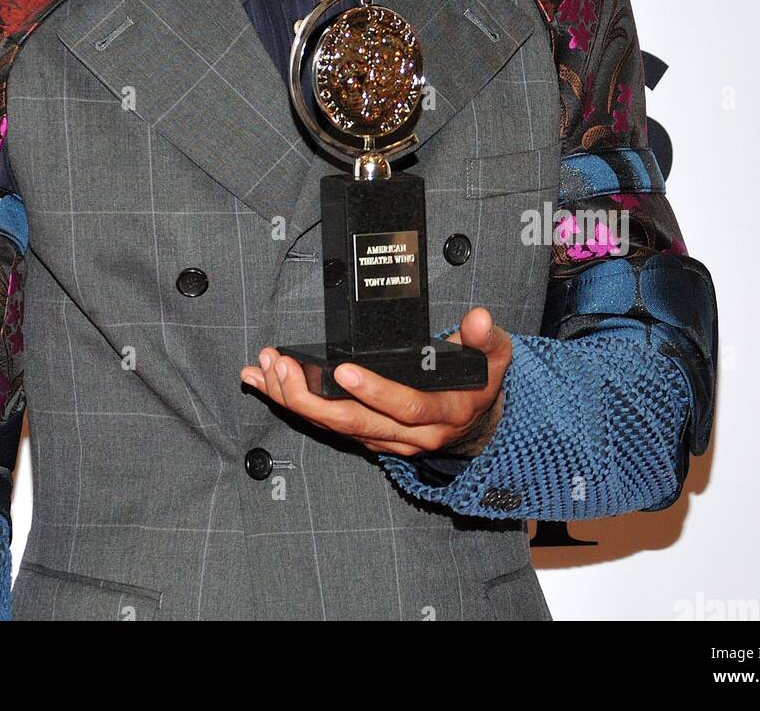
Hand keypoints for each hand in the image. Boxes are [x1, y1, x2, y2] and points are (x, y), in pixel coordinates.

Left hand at [239, 307, 510, 458]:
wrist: (476, 422)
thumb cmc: (479, 384)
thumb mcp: (494, 359)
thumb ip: (486, 340)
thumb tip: (480, 319)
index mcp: (442, 414)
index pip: (406, 407)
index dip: (375, 392)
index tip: (343, 370)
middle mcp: (410, 435)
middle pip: (355, 424)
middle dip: (313, 398)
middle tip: (282, 367)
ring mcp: (385, 440)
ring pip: (333, 426)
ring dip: (294, 399)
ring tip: (264, 370)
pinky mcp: (367, 436)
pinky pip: (326, 423)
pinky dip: (294, 403)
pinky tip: (267, 383)